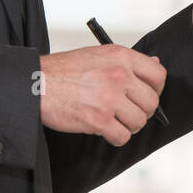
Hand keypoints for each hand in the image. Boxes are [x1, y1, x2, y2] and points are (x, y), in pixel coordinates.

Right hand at [38, 45, 167, 145]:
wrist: (34, 84)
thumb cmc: (62, 71)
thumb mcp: (97, 55)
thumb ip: (126, 62)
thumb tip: (156, 64)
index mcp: (121, 56)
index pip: (158, 75)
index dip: (155, 89)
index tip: (145, 96)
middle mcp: (119, 75)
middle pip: (151, 102)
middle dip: (141, 111)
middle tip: (126, 113)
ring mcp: (110, 98)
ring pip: (139, 121)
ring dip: (128, 126)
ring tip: (112, 121)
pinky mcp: (99, 119)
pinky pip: (122, 136)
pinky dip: (115, 138)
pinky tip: (104, 131)